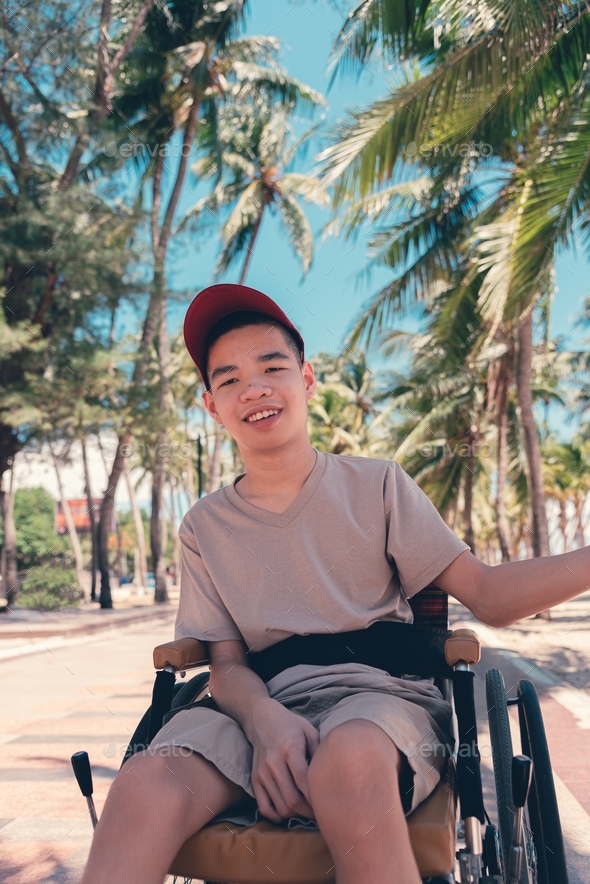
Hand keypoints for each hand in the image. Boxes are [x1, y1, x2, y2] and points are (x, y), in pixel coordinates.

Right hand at [248, 701, 319, 823]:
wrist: (261, 718)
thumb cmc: (290, 724)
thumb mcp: (309, 730)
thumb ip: (319, 751)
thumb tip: (331, 773)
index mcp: (290, 749)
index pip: (303, 781)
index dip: (316, 798)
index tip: (327, 803)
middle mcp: (274, 763)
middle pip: (292, 799)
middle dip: (309, 812)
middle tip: (320, 812)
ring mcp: (262, 773)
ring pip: (280, 806)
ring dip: (296, 815)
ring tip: (307, 811)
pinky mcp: (255, 779)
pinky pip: (264, 807)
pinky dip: (277, 816)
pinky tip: (288, 813)